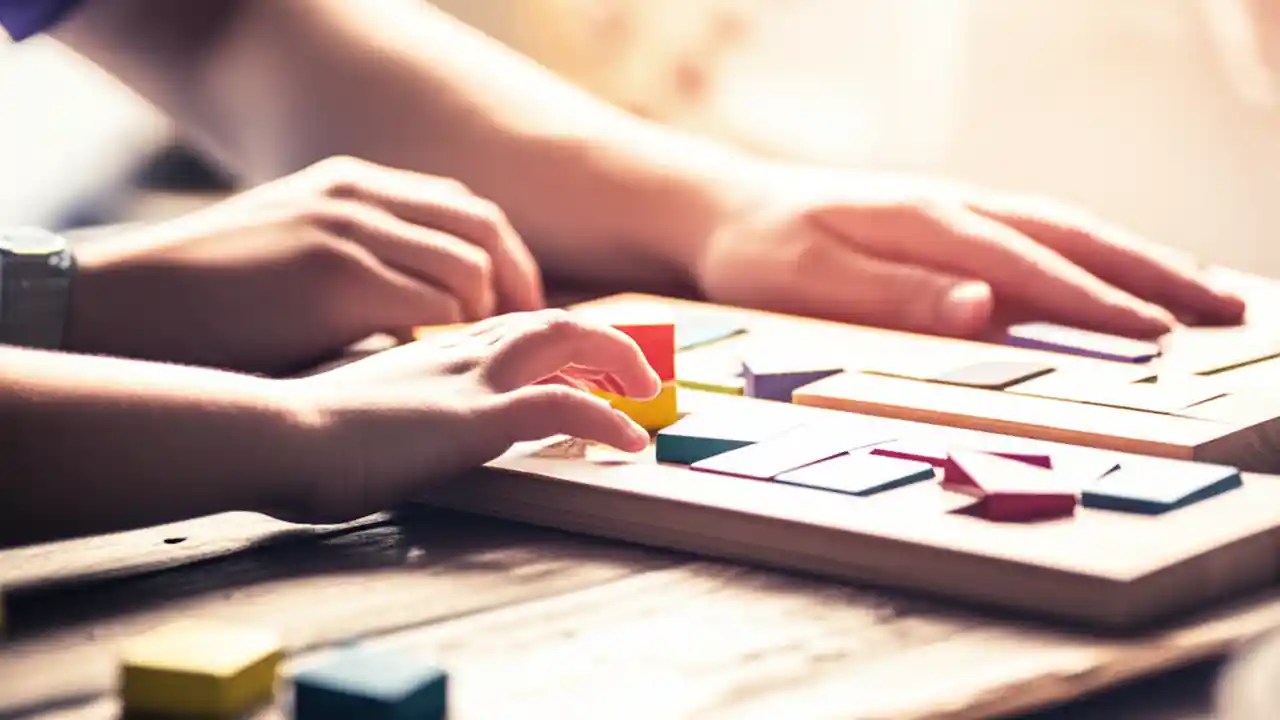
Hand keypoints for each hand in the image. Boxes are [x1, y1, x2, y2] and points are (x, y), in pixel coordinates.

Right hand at [66, 156, 543, 372]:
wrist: (130, 302)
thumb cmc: (208, 294)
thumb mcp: (294, 243)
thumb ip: (360, 253)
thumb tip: (420, 299)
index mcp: (353, 184)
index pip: (465, 208)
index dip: (504, 256)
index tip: (517, 301)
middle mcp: (360, 196)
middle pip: (484, 229)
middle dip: (517, 284)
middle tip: (529, 334)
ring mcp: (351, 232)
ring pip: (469, 270)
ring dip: (486, 319)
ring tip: (482, 359)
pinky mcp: (339, 279)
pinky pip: (436, 307)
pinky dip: (454, 340)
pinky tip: (448, 370)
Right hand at [274, 309, 659, 522]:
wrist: (270, 434)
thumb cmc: (291, 428)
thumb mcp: (349, 399)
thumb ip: (385, 397)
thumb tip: (393, 416)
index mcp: (429, 346)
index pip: (507, 323)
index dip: (552, 335)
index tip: (581, 358)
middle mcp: (456, 349)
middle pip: (547, 318)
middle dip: (600, 337)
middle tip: (635, 370)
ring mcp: (468, 377)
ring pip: (566, 339)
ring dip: (618, 361)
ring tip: (648, 394)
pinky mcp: (475, 416)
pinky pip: (563, 404)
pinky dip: (606, 418)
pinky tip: (630, 442)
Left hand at [695, 164, 1245, 337]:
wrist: (725, 208)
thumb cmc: (760, 254)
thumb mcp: (809, 281)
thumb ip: (895, 296)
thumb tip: (985, 308)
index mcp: (925, 223)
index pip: (1028, 266)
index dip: (1095, 303)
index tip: (1158, 336)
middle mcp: (953, 207)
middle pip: (1070, 236)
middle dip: (1150, 274)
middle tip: (1227, 311)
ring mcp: (955, 209)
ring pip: (1065, 229)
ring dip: (1136, 260)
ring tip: (1203, 292)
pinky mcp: (948, 222)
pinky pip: (1040, 233)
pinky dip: (1093, 252)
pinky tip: (1117, 272)